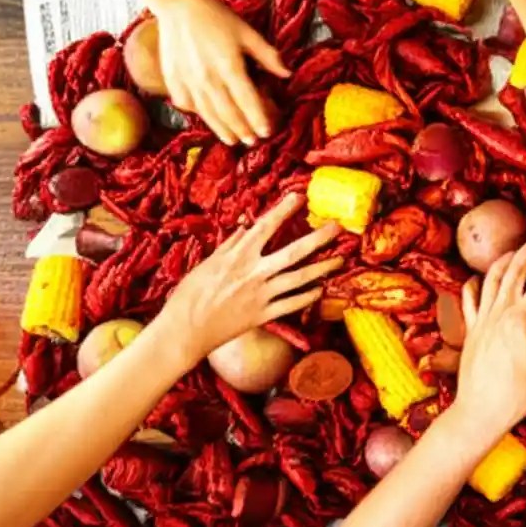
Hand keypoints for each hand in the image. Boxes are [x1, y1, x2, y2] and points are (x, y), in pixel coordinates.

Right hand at [156, 0, 290, 145]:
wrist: (179, 6)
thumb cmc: (217, 18)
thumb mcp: (247, 33)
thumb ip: (267, 55)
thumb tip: (287, 74)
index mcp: (229, 66)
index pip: (247, 101)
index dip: (258, 119)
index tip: (267, 132)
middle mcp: (208, 78)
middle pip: (228, 112)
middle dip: (242, 130)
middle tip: (253, 142)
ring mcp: (188, 81)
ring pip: (207, 113)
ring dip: (222, 130)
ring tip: (234, 141)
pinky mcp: (173, 80)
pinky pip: (186, 104)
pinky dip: (198, 114)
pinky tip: (208, 120)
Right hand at [162, 193, 341, 357]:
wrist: (185, 330)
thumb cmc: (190, 295)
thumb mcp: (207, 263)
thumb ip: (230, 245)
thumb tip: (246, 226)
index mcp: (237, 256)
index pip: (265, 227)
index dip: (283, 210)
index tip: (299, 196)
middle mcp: (253, 273)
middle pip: (294, 252)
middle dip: (318, 239)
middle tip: (339, 228)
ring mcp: (261, 295)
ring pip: (299, 279)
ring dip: (322, 268)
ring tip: (340, 259)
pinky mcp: (263, 315)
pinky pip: (292, 304)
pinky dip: (308, 296)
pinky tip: (321, 289)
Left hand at [455, 224, 525, 434]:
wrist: (478, 413)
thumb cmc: (516, 396)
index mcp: (520, 320)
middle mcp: (498, 313)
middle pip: (515, 268)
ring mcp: (481, 319)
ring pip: (491, 277)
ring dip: (506, 258)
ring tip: (518, 250)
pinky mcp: (470, 330)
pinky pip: (469, 298)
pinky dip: (476, 282)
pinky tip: (482, 278)